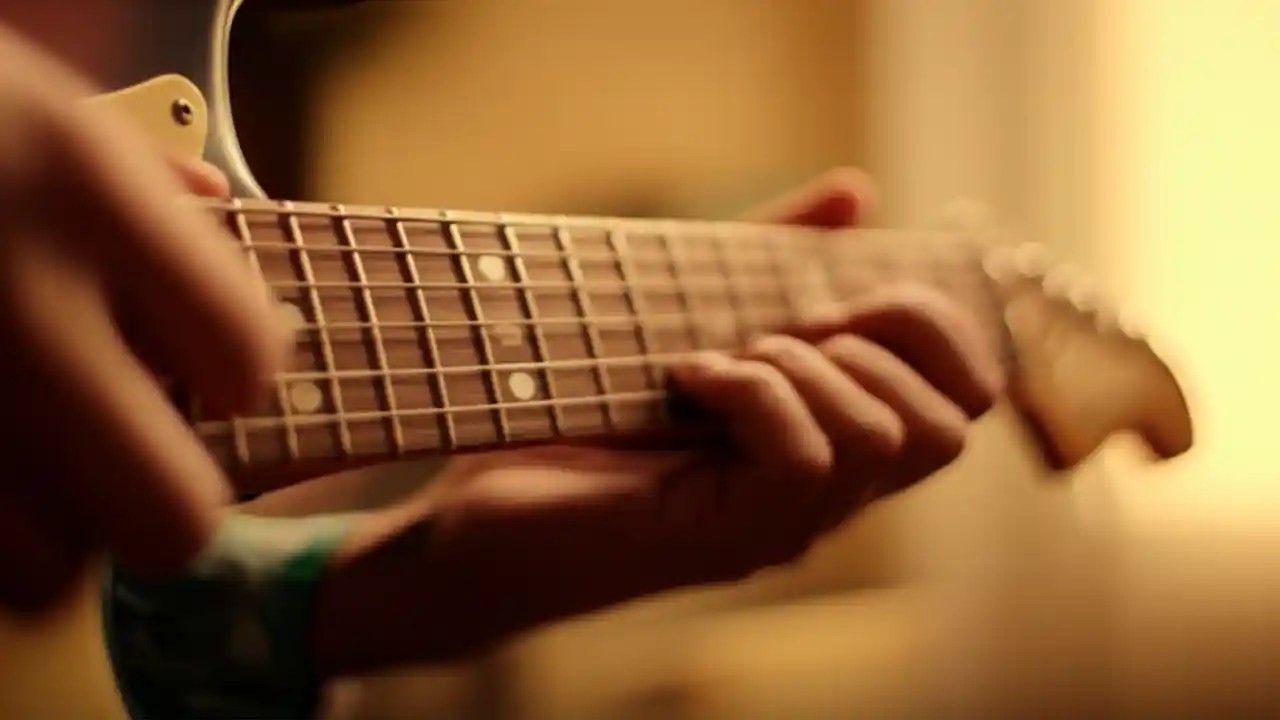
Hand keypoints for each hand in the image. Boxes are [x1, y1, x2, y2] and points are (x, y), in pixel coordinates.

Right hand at [0, 25, 287, 610]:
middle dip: (173, 498)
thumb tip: (219, 210)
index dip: (247, 373)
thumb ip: (139, 175)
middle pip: (168, 513)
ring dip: (60, 533)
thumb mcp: (35, 106)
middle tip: (145, 456)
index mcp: (72, 184)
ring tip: (40, 467)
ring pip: (45, 573)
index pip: (243, 347)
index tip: (220, 372)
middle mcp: (3, 299)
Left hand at [311, 169, 1005, 671]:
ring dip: (801, 365)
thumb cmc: (581, 415)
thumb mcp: (690, 314)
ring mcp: (785, 524)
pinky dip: (751, 391)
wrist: (481, 513)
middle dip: (882, 341)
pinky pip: (805, 455)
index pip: (963, 398)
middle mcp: (825, 494)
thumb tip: (857, 191)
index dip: (932, 326)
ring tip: (720, 359)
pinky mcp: (734, 538)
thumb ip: (770, 261)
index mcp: (827, 441)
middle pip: (950, 426)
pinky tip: (687, 380)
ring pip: (884, 436)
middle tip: (782, 327)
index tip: (835, 297)